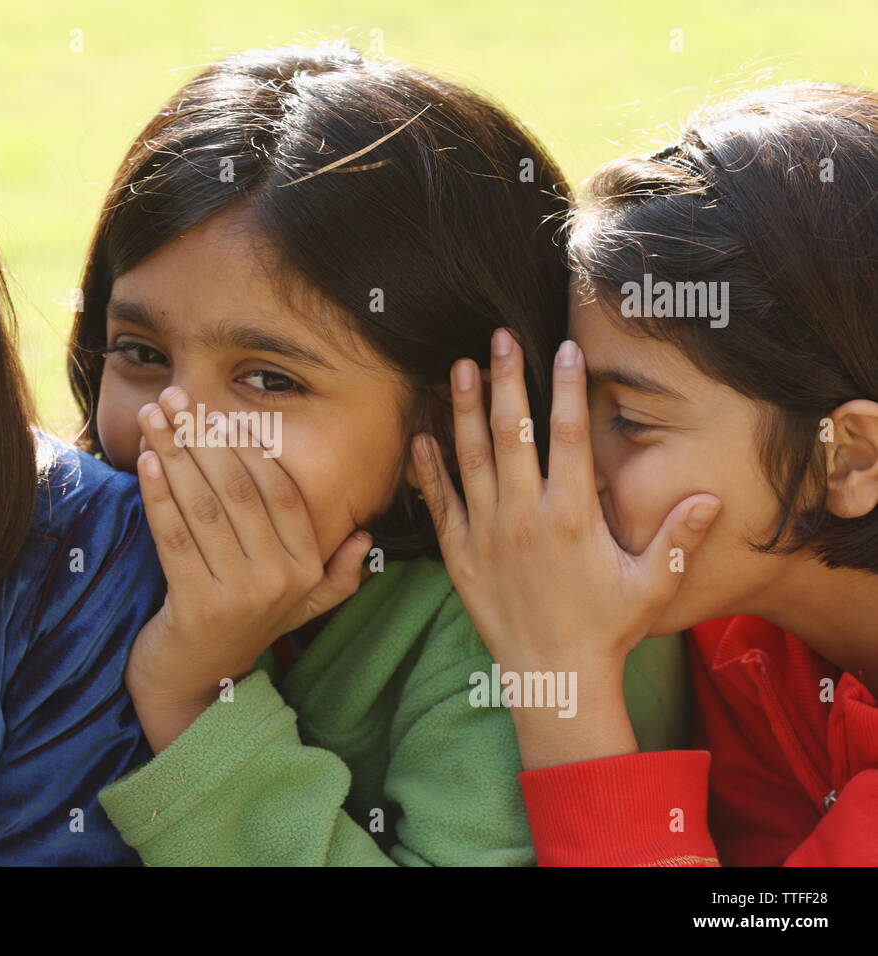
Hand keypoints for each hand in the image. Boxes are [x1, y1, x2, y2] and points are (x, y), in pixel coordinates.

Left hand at [126, 386, 370, 751]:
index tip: (218, 411)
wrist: (192, 684)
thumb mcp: (301, 606)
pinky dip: (158, 495)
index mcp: (306, 569)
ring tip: (153, 417)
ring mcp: (239, 596)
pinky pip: (175, 537)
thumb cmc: (243, 629)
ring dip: (175, 455)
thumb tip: (365, 537)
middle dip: (203, 438)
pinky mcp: (196, 608)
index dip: (249, 447)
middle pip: (239, 492)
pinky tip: (145, 461)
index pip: (282, 493)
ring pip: (204, 508)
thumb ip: (336, 575)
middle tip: (175, 398)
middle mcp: (279, 581)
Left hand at [411, 329, 720, 766]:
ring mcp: (487, 534)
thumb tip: (711, 497)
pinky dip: (430, 469)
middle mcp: (524, 517)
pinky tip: (423, 435)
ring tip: (460, 368)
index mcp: (572, 516)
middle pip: (511, 433)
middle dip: (507, 380)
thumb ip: (676, 537)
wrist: (554, 678)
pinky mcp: (460, 556)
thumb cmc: (606, 629)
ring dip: (464, 410)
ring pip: (470, 459)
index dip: (568, 389)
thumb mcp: (651, 585)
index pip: (570, 437)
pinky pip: (441, 503)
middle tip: (499, 336)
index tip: (565, 349)